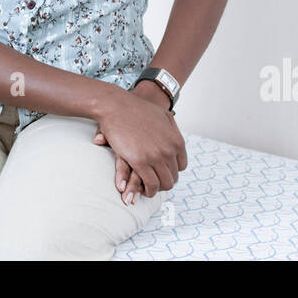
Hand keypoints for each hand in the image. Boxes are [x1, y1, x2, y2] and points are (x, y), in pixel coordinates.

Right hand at [93, 82, 185, 205]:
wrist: (116, 106)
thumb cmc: (136, 109)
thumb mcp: (163, 115)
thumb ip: (173, 130)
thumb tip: (175, 142)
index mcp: (176, 140)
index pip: (181, 166)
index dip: (171, 170)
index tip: (161, 171)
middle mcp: (169, 150)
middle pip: (173, 177)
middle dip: (163, 181)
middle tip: (153, 181)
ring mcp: (155, 156)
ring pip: (164, 184)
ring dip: (156, 189)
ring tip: (148, 188)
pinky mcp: (140, 162)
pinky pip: (151, 184)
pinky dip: (148, 191)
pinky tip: (142, 190)